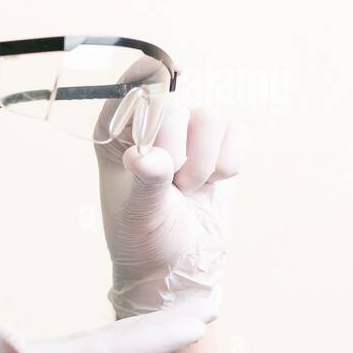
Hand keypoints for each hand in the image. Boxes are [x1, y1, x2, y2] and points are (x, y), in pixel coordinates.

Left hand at [96, 94, 242, 318]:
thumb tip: (149, 156)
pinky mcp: (218, 147)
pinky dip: (227, 165)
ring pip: (210, 117)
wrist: (176, 267)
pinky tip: (208, 186)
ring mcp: (187, 133)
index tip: (156, 134)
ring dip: (203, 163)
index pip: (133, 85)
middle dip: (178, 148)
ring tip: (185, 189)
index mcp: (115, 130)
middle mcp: (150, 123)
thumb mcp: (137, 213)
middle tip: (169, 181)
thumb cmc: (142, 239)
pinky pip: (237, 134)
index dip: (148, 100)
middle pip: (175, 100)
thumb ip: (146, 180)